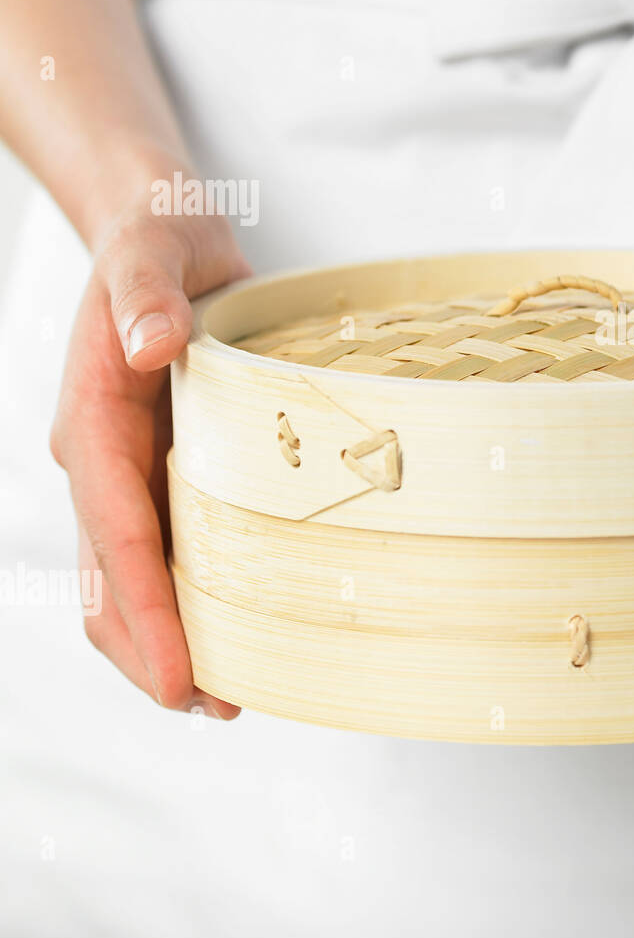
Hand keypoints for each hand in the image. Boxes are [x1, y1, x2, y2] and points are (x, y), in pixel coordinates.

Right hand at [50, 204, 251, 717]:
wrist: (154, 230)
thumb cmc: (158, 240)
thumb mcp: (156, 250)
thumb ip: (147, 295)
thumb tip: (149, 347)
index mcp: (95, 417)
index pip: (119, 530)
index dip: (147, 608)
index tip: (182, 676)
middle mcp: (101, 456)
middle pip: (112, 577)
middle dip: (152, 651)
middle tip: (219, 706)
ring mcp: (127, 468)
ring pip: (130, 576)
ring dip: (166, 638)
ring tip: (227, 693)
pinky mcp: (160, 466)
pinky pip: (162, 548)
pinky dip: (185, 598)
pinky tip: (234, 626)